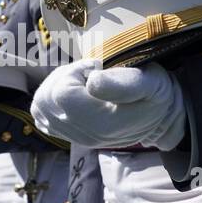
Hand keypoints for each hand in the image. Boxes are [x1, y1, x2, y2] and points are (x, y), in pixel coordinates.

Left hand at [31, 59, 185, 149]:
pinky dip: (49, 98)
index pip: (61, 94)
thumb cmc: (155, 93)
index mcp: (102, 122)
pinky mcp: (69, 133)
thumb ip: (123, 83)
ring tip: (80, 79)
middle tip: (88, 71)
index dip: (73, 72)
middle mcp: (84, 134)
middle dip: (62, 76)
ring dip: (54, 85)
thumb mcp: (149, 83)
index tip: (96, 66)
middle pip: (46, 99)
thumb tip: (91, 80)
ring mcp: (74, 136)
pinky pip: (42, 115)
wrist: (161, 117)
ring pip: (40, 106)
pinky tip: (71, 90)